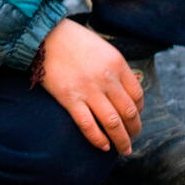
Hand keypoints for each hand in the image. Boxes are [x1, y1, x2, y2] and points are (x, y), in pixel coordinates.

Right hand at [38, 18, 144, 153]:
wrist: (45, 35)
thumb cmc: (74, 41)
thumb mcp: (102, 49)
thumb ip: (115, 69)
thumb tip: (123, 92)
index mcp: (117, 64)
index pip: (137, 95)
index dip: (139, 111)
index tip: (135, 117)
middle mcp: (107, 78)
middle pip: (129, 112)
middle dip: (134, 130)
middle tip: (132, 139)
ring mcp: (88, 90)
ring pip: (113, 123)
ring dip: (121, 140)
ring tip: (123, 149)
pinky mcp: (70, 99)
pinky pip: (89, 125)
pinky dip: (98, 139)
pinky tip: (103, 146)